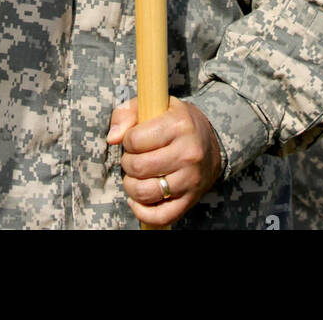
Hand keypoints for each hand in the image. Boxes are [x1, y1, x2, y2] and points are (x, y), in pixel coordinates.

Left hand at [107, 95, 221, 226]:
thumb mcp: (153, 106)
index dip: (127, 140)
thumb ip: (126, 114)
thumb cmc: (174, 121)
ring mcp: (191, 179)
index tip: (134, 139)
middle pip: (138, 167)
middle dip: (128, 163)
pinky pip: (161, 217)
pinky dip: (142, 212)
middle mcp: (188, 152)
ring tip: (136, 177)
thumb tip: (112, 138)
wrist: (209, 143)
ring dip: (132, 186)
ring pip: (145, 192)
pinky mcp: (191, 199)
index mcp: (179, 125)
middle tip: (134, 158)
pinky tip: (137, 200)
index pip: (135, 140)